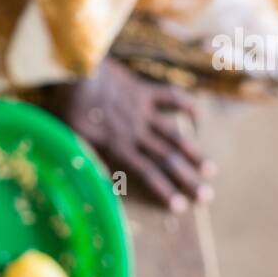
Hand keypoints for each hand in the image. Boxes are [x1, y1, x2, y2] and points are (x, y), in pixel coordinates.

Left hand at [43, 56, 216, 210]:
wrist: (75, 69)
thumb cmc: (67, 105)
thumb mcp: (69, 139)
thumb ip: (82, 161)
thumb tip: (86, 185)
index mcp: (117, 145)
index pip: (146, 173)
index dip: (164, 191)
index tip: (180, 207)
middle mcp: (136, 132)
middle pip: (166, 159)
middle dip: (188, 179)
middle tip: (206, 196)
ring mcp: (143, 111)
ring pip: (174, 135)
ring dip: (193, 152)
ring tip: (211, 169)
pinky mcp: (144, 90)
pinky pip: (170, 97)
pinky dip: (186, 105)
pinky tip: (198, 117)